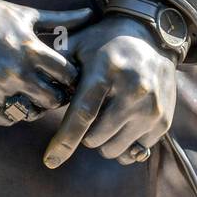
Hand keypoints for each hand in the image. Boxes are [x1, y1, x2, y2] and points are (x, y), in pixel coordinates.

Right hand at [0, 0, 91, 125]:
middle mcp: (15, 71)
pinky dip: (12, 112)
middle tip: (52, 90)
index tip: (66, 76)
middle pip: (53, 99)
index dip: (70, 77)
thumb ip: (59, 20)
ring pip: (32, 113)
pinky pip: (8, 119)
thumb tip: (90, 15)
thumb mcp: (24, 15)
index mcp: (29, 48)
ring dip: (34, 107)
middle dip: (56, 96)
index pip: (67, 74)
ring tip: (30, 95)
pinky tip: (9, 98)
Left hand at [42, 15, 176, 168]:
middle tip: (87, 113)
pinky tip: (122, 122)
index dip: (65, 140)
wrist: (151, 36)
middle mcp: (133, 91)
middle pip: (96, 138)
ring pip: (115, 149)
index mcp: (106, 71)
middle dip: (84, 133)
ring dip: (103, 141)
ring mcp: (151, 108)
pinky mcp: (163, 121)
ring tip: (104, 117)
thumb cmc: (106, 41)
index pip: (83, 114)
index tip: (50, 160)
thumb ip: (56, 64)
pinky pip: (136, 151)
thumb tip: (34, 84)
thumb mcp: (79, 44)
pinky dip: (124, 143)